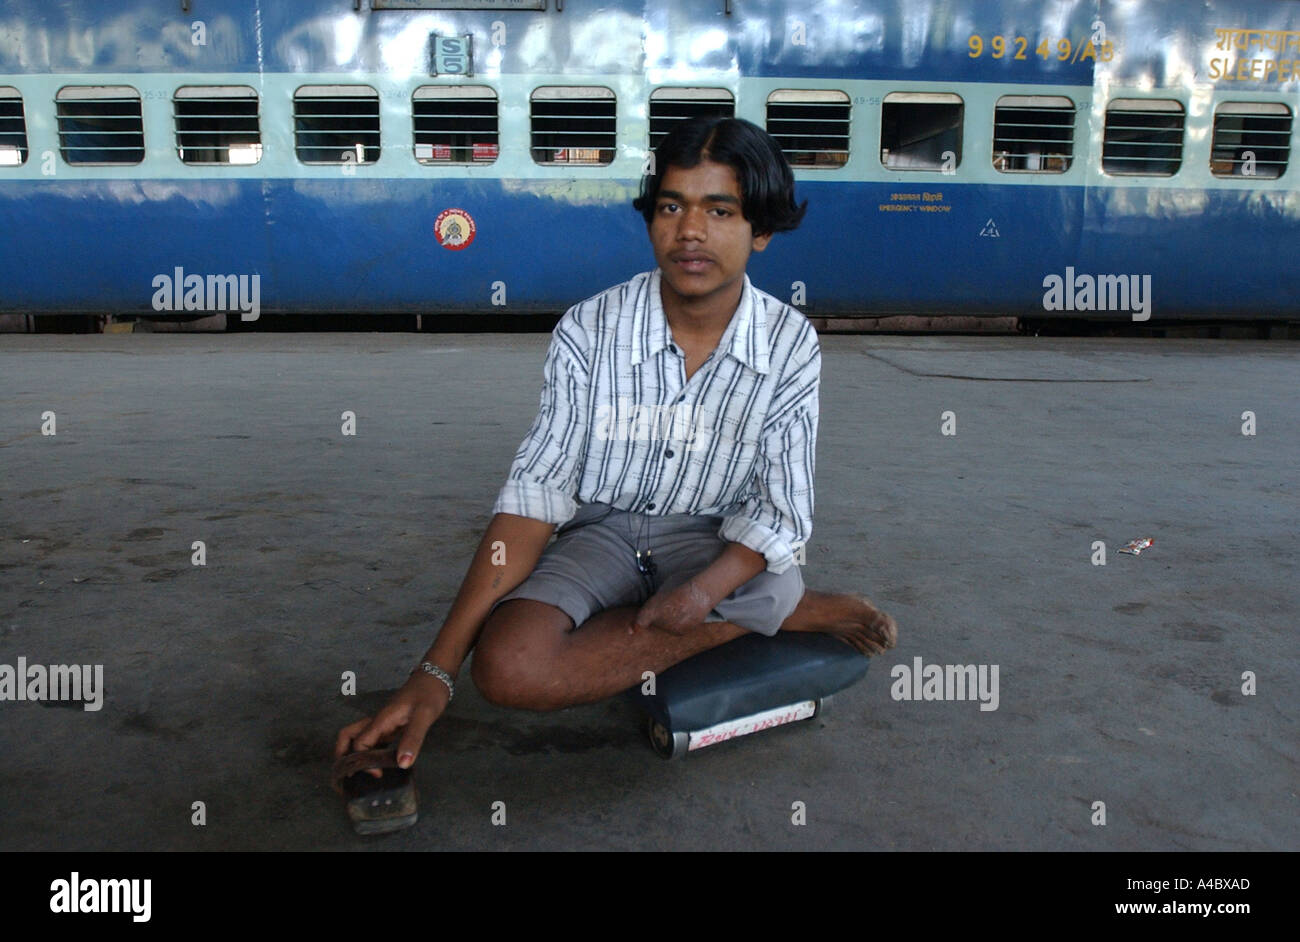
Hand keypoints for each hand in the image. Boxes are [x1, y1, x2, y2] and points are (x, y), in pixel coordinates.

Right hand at [333, 672, 450, 774]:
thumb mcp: (424, 716)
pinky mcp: (391, 725)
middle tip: (350, 775)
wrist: (435, 677)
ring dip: (354, 754)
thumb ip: (413, 739)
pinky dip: (370, 752)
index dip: (363, 761)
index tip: (378, 774)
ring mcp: (383, 723)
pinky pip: (373, 740)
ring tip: (359, 774)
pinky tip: (379, 764)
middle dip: (343, 755)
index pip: (359, 744)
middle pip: (347, 736)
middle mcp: (378, 722)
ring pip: (358, 738)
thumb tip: (402, 764)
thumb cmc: (429, 693)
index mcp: (381, 720)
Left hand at [631, 578, 714, 635]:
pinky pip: (678, 628)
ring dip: (671, 619)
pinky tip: (688, 612)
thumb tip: (659, 605)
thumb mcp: (664, 588)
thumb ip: (657, 600)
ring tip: (682, 606)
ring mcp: (671, 629)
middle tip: (671, 603)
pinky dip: (681, 622)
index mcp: (651, 609)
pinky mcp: (681, 632)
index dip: (635, 626)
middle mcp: (659, 623)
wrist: (701, 592)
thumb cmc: (682, 584)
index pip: (641, 620)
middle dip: (659, 615)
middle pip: (656, 622)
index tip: (632, 631)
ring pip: (667, 626)